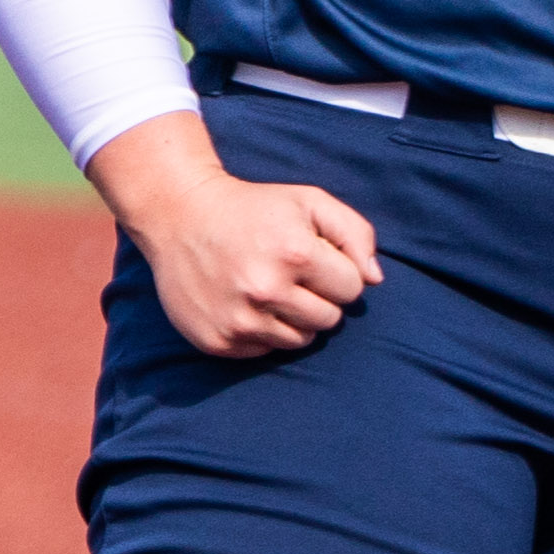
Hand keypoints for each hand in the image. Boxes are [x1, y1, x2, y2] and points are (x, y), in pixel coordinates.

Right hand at [86, 109, 380, 359]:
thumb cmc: (254, 208)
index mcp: (294, 253)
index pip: (352, 289)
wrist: (179, 215)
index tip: (314, 258)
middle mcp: (265, 290)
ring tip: (270, 289)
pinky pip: (265, 351)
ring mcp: (239, 320)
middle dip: (320, 298)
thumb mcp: (309, 202)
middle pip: (329, 320)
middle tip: (292, 275)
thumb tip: (374, 280)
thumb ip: (354, 234)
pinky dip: (263, 331)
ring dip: (294, 319)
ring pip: (300, 341)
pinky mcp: (217, 341)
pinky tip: (245, 303)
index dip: (338, 272)